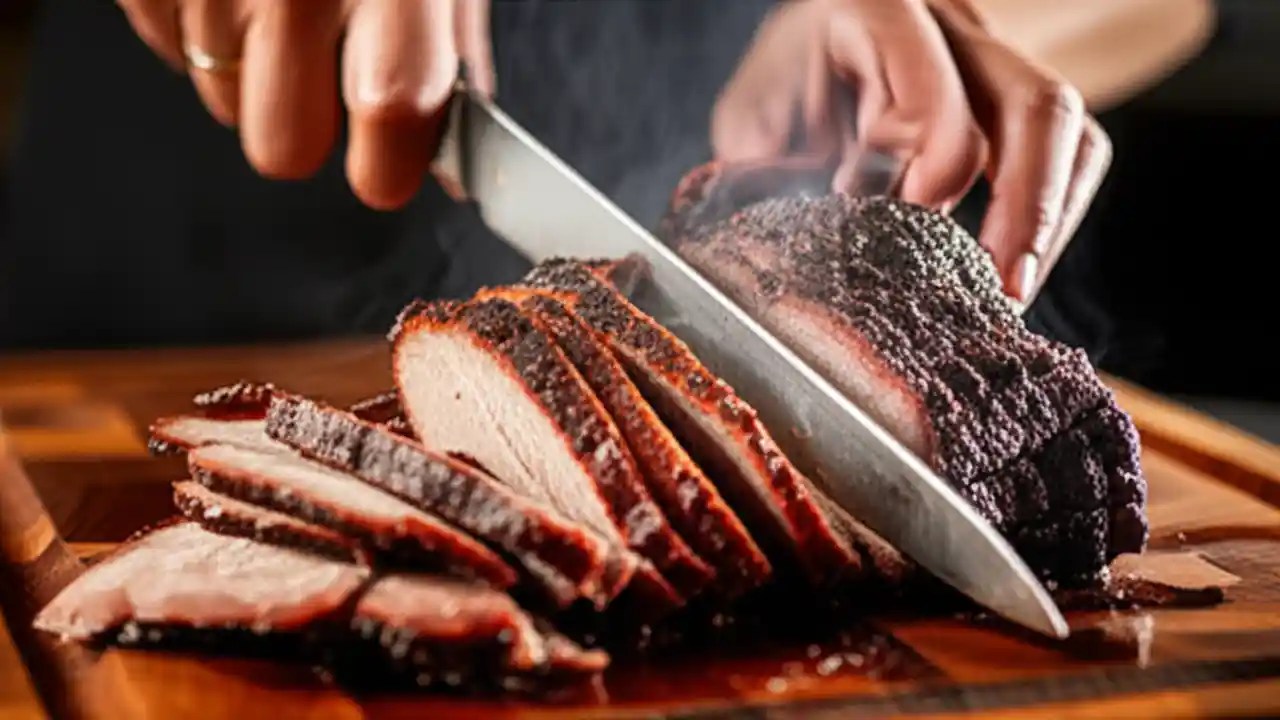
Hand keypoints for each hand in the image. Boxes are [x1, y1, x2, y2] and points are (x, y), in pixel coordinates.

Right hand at [116, 0, 493, 209]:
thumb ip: (450, 49)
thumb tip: (458, 166)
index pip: (396, 112)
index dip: (389, 164)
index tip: (386, 171)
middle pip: (284, 148)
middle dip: (304, 131)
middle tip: (320, 77)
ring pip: (223, 103)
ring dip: (251, 72)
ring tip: (275, 2)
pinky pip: (168, 48)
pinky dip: (197, 30)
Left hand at [712, 0, 1110, 302]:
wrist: (791, 70)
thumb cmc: (771, 98)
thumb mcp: (751, 123)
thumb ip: (782, 166)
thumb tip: (832, 232)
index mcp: (877, 12)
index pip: (936, 91)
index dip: (935, 168)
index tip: (915, 221)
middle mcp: (950, 25)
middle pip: (1036, 100)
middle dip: (1027, 203)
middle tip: (1001, 284)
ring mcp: (990, 60)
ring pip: (1066, 127)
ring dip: (1048, 216)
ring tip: (1012, 289)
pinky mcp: (1009, 101)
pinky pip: (1067, 153)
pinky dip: (1048, 216)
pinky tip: (1013, 269)